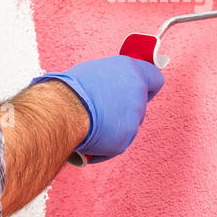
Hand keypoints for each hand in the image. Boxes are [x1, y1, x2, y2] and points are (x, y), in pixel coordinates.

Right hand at [30, 55, 164, 161]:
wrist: (61, 110)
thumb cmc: (70, 88)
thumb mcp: (94, 71)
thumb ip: (112, 80)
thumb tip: (111, 89)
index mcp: (132, 71)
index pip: (155, 79)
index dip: (147, 86)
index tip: (138, 91)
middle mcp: (138, 94)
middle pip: (139, 106)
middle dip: (124, 110)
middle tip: (102, 110)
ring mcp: (133, 119)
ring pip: (127, 127)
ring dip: (113, 128)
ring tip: (89, 123)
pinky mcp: (124, 141)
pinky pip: (115, 146)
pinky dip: (103, 145)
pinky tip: (87, 138)